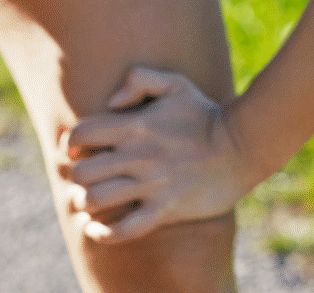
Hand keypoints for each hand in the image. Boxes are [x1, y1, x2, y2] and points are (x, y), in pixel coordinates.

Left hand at [57, 66, 249, 243]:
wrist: (241, 148)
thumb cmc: (205, 114)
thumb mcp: (176, 83)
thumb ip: (139, 79)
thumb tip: (112, 102)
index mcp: (136, 126)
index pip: (81, 133)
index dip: (71, 141)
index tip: (78, 148)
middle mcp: (139, 157)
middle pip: (82, 172)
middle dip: (76, 175)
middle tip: (84, 176)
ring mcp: (151, 186)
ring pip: (96, 201)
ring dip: (86, 203)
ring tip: (89, 200)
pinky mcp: (165, 210)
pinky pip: (124, 230)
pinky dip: (104, 234)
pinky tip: (97, 229)